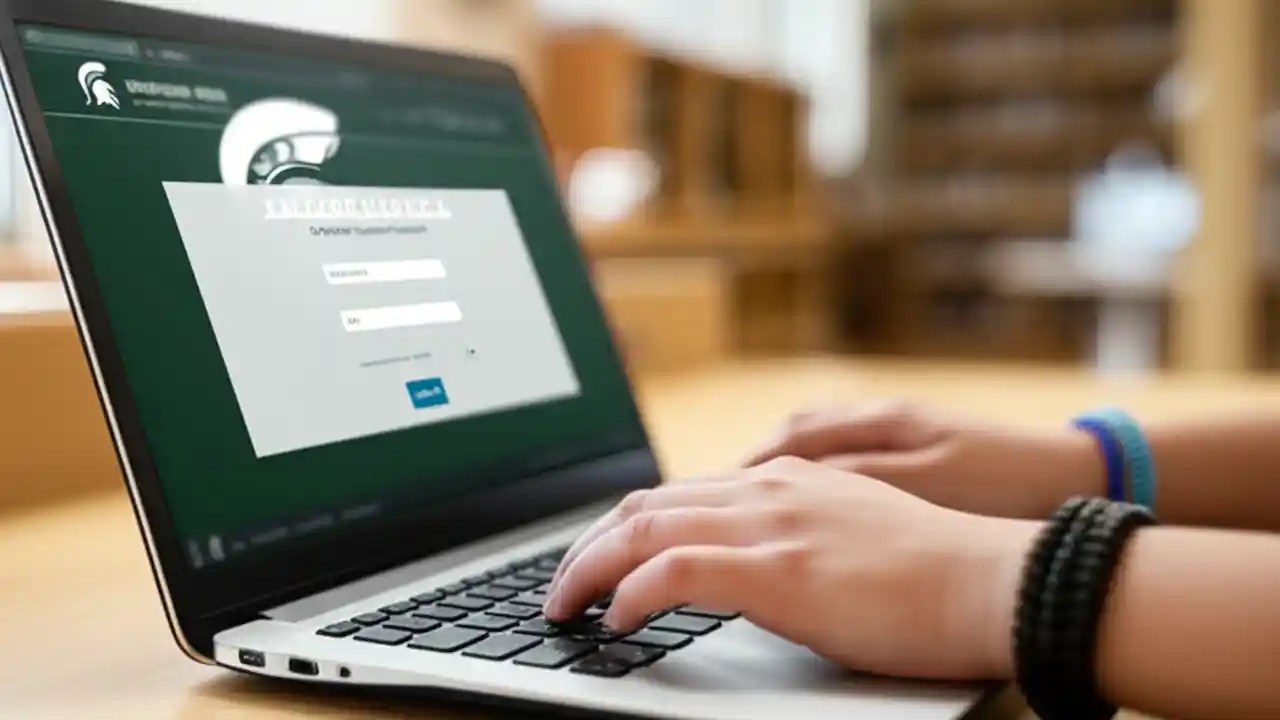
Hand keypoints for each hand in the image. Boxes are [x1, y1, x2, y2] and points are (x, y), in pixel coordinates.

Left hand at [544, 457, 1038, 679]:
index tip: (598, 558)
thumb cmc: (937, 573)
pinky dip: (630, 592)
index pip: (678, 493)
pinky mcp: (777, 570)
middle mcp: (768, 490)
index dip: (625, 526)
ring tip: (565, 604)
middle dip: (588, 545)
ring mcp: (770, 525)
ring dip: (589, 567)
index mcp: (786, 481)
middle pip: (645, 504)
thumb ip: (799, 535)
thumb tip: (758, 565)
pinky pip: (673, 572)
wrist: (994, 581)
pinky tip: (616, 617)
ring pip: (643, 529)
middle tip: (562, 585)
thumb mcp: (854, 533)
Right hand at [742, 401, 1102, 519]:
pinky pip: (840, 453)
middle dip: (749, 466)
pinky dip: (810, 470)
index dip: (746, 472)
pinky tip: (808, 496)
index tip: (711, 498)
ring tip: (746, 498)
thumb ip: (863, 478)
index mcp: (881, 422)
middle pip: (794, 435)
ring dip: (776, 467)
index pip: (792, 441)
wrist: (1076, 474)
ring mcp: (897, 429)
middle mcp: (881, 417)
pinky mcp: (914, 446)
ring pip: (815, 441)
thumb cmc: (1005, 484)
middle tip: (714, 499)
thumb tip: (797, 482)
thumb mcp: (930, 484)